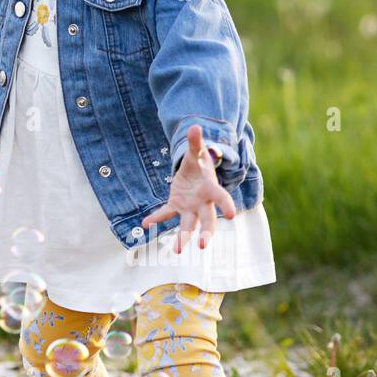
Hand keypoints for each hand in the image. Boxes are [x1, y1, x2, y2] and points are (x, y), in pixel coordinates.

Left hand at [141, 124, 236, 252]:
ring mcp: (189, 207)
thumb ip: (196, 142)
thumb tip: (194, 126)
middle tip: (203, 246)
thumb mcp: (197, 152)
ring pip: (188, 225)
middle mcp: (203, 203)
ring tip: (177, 250)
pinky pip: (166, 214)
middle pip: (207, 221)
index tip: (231, 215)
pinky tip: (145, 224)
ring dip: (183, 237)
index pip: (221, 198)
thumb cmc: (200, 163)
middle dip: (206, 233)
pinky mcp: (176, 206)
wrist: (194, 171)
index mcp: (211, 189)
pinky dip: (156, 218)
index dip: (227, 205)